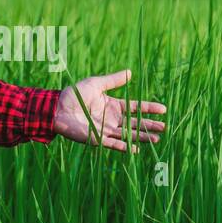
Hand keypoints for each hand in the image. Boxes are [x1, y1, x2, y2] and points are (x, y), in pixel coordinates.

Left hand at [51, 69, 166, 152]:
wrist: (58, 107)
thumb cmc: (75, 94)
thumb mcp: (97, 84)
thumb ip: (113, 80)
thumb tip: (130, 72)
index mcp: (113, 106)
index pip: (136, 107)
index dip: (149, 108)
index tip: (163, 109)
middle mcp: (112, 119)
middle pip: (135, 123)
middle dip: (149, 125)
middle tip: (164, 127)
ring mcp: (106, 130)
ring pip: (128, 135)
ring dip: (141, 137)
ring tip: (155, 139)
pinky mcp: (97, 139)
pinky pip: (113, 144)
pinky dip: (124, 147)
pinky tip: (136, 150)